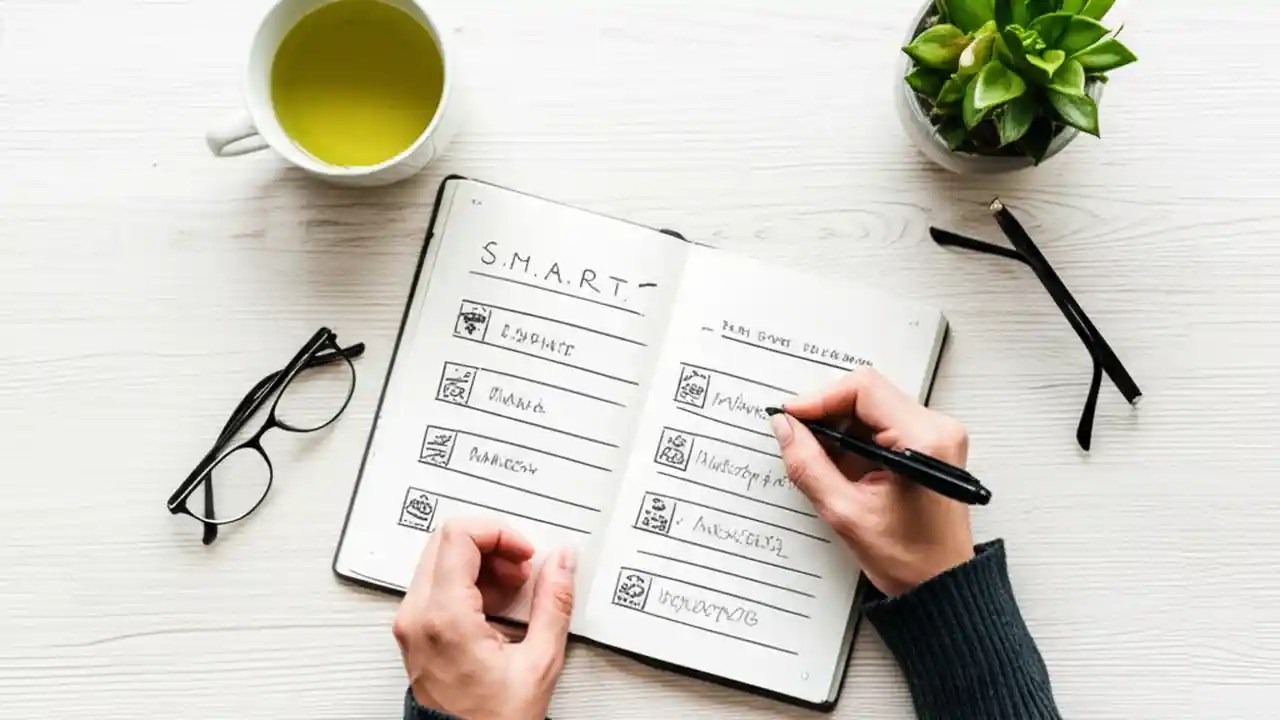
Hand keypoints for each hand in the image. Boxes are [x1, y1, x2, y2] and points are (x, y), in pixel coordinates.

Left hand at [393, 518, 576, 719]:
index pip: (459, 536)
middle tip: (522, 570)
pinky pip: (437, 585)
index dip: (499, 532)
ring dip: (482, 564)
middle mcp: (417, 616)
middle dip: (492, 546)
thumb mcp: (538, 662)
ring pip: (440, 560)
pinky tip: (497, 607)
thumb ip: (554, 604)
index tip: (524, 553)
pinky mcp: (415, 631)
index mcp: (444, 618)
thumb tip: (561, 564)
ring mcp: (411, 623)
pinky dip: (469, 583)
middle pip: (447, 542)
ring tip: (514, 592)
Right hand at [769, 368, 974, 596]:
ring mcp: (936, 435)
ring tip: (821, 458)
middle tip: (798, 436)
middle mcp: (938, 429)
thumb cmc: (911, 559)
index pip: (864, 389)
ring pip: (873, 406)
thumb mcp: (846, 513)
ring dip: (840, 425)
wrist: (942, 585)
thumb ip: (809, 465)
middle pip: (868, 393)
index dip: (819, 397)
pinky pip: (883, 423)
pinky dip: (855, 436)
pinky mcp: (929, 444)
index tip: (792, 416)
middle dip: (827, 412)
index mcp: (924, 440)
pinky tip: (842, 464)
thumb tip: (785, 428)